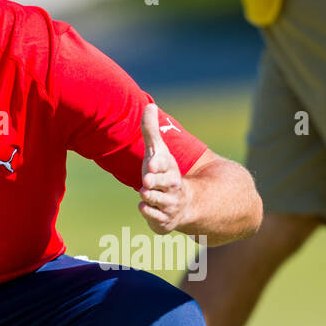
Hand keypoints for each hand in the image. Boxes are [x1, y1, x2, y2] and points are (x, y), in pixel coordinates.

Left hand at [138, 103, 190, 234]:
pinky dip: (149, 214)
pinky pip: (155, 218)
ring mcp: (169, 204)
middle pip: (164, 183)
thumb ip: (151, 132)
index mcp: (169, 169)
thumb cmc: (163, 174)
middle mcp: (172, 187)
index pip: (164, 164)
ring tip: (145, 193)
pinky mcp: (164, 220)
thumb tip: (149, 105)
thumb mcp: (157, 153)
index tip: (151, 163)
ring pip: (158, 201)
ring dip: (150, 198)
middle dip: (155, 182)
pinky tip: (144, 208)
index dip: (158, 164)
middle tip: (146, 182)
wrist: (181, 204)